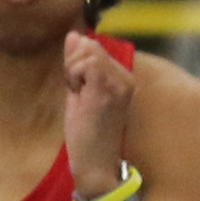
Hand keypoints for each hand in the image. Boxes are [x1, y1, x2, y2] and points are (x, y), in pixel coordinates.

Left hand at [63, 31, 135, 197]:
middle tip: (76, 92)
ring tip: (78, 96)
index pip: (95, 48)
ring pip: (88, 52)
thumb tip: (74, 34)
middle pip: (91, 46)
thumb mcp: (80, 92)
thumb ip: (77, 63)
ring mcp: (119, 84)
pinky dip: (74, 76)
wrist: (95, 166)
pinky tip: (78, 95)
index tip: (77, 88)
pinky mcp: (108, 91)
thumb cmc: (87, 135)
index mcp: (123, 78)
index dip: (76, 62)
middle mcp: (126, 79)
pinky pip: (86, 64)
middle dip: (73, 65)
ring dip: (73, 71)